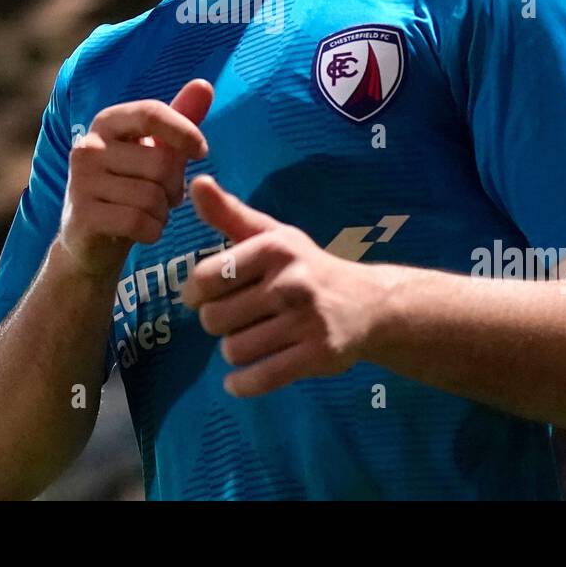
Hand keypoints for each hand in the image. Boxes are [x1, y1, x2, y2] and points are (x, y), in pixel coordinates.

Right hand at [58, 79, 213, 278]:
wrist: (91, 240)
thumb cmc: (129, 187)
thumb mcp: (154, 150)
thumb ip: (179, 119)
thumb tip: (204, 85)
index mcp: (107, 122)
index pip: (152, 113)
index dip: (185, 132)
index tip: (202, 151)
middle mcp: (88, 146)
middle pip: (160, 163)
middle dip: (175, 186)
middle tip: (166, 197)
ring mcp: (81, 181)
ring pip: (152, 197)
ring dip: (163, 213)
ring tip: (149, 213)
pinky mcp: (82, 216)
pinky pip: (140, 222)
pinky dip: (152, 231)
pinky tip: (142, 231)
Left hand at [183, 175, 384, 396]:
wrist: (369, 304)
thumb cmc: (305, 267)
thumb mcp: (271, 236)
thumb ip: (229, 213)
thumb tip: (196, 182)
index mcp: (274, 248)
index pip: (204, 277)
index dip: (197, 292)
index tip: (207, 295)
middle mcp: (291, 281)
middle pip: (214, 318)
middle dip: (219, 322)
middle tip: (240, 317)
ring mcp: (306, 320)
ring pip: (233, 350)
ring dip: (234, 350)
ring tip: (254, 338)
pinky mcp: (318, 355)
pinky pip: (260, 378)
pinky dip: (242, 384)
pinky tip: (240, 379)